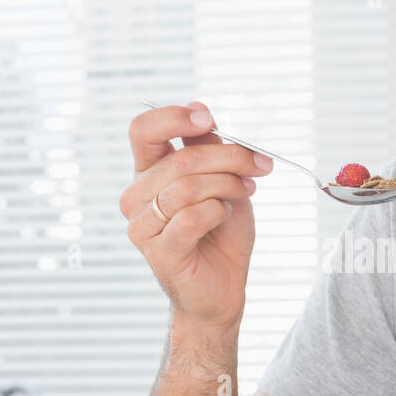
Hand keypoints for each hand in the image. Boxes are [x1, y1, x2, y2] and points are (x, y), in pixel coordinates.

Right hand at [120, 102, 272, 330]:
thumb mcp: (220, 180)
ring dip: (227, 185)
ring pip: (187, 187)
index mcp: (148, 173)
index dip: (174, 117)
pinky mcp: (159, 251)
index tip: (208, 119)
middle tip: (259, 166)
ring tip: (246, 191)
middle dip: (229, 158)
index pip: (143, 130)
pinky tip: (224, 217)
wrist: (223, 286)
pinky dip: (217, 212)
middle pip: (181, 158)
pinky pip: (192, 217)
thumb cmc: (220, 233)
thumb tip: (200, 109)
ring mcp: (142, 225)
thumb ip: (207, 148)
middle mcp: (136, 196)